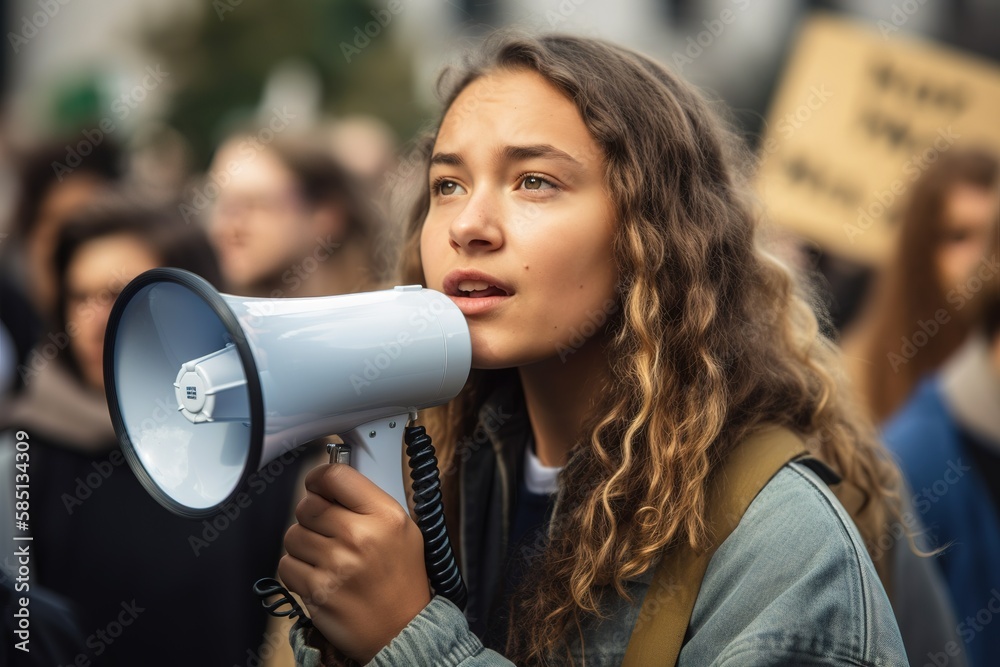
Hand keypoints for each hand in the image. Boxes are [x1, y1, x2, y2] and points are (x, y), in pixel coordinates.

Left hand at [279, 463, 430, 662]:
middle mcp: (360, 537)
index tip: (317, 486)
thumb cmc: (401, 577)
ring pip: (292, 535)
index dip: (319, 478)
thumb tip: (330, 482)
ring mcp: (337, 565)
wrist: (402, 629)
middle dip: (312, 516)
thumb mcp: (401, 529)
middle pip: (307, 505)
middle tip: (327, 530)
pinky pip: (286, 565)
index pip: (335, 476)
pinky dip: (297, 569)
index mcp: (385, 516)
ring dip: (303, 544)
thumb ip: (368, 502)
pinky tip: (320, 575)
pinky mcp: (318, 591)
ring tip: (326, 556)